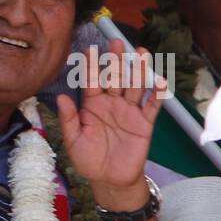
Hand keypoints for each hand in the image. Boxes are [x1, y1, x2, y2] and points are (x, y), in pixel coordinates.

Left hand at [55, 38, 164, 199]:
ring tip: (140, 52)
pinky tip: (159, 80)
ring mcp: (129, 111)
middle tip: (115, 41)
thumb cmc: (88, 159)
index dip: (90, 67)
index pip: (90, 82)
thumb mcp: (74, 140)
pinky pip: (152, 105)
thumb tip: (61, 97)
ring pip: (134, 86)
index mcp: (92, 106)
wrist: (110, 179)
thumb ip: (69, 119)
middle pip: (114, 78)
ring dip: (138, 70)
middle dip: (115, 61)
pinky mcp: (144, 122)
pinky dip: (157, 94)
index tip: (88, 49)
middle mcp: (111, 104)